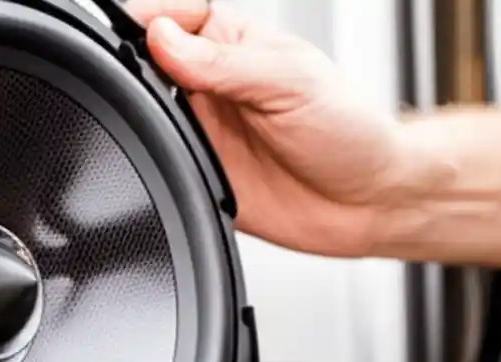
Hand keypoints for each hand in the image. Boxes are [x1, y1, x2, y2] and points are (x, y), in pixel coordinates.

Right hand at [123, 0, 433, 256]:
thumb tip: (162, 37)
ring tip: (166, 126)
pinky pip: (155, 163)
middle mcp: (210, 82)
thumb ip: (222, 61)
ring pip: (143, 113)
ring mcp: (200, 128)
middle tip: (148, 88)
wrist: (367, 203)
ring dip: (142, 119)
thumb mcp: (290, 81)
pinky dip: (151, 163)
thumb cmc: (349, 131)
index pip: (172, 13)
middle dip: (134, 71)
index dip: (148, 19)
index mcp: (232, 41)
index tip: (136, 35)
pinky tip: (169, 159)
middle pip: (145, 61)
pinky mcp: (194, 172)